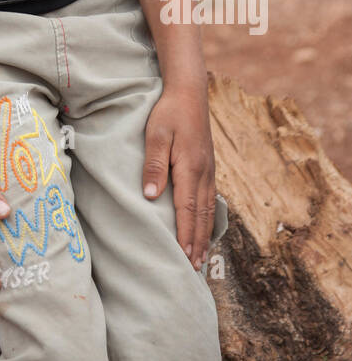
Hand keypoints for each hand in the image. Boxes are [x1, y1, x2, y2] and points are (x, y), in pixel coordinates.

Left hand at [141, 81, 216, 269]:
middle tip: (195, 269)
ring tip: (201, 257)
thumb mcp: (155, 134)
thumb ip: (153, 165)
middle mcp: (203, 172)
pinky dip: (208, 218)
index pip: (188, 209)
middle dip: (198, 242)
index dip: (187, 235)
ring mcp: (208, 169)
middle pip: (201, 215)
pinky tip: (206, 226)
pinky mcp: (208, 165)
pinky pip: (210, 198)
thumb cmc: (168, 112)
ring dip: (205, 234)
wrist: (189, 91)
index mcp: (190, 167)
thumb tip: (151, 196)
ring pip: (208, 209)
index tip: (185, 258)